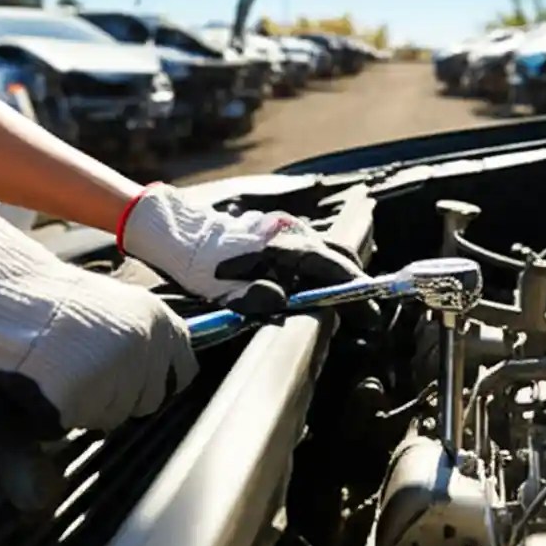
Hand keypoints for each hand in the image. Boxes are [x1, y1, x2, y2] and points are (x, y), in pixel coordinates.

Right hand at [0, 209, 196, 430]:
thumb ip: (144, 338)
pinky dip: (65, 412)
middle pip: (148, 401)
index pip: (184, 372)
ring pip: (114, 416)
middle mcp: (146, 346)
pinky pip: (81, 422)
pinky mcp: (85, 395)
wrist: (9, 298)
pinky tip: (50, 384)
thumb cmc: (56, 304)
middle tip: (88, 374)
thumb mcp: (116, 307)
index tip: (143, 385)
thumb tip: (163, 376)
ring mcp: (118, 372)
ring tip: (64, 372)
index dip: (161, 383)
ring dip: (91, 405)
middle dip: (122, 398)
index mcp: (159, 321)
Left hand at [117, 184, 366, 312]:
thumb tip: (281, 303)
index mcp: (279, 244)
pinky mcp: (279, 234)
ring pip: (326, 251)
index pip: (330, 265)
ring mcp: (286, 229)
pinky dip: (322, 271)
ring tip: (347, 308)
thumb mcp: (220, 286)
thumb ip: (252, 296)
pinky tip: (318, 291)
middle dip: (353, 284)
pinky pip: (311, 251)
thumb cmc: (197, 261)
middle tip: (365, 315)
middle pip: (338, 254)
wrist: (176, 233)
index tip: (368, 315)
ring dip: (338, 278)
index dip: (352, 291)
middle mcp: (289, 231)